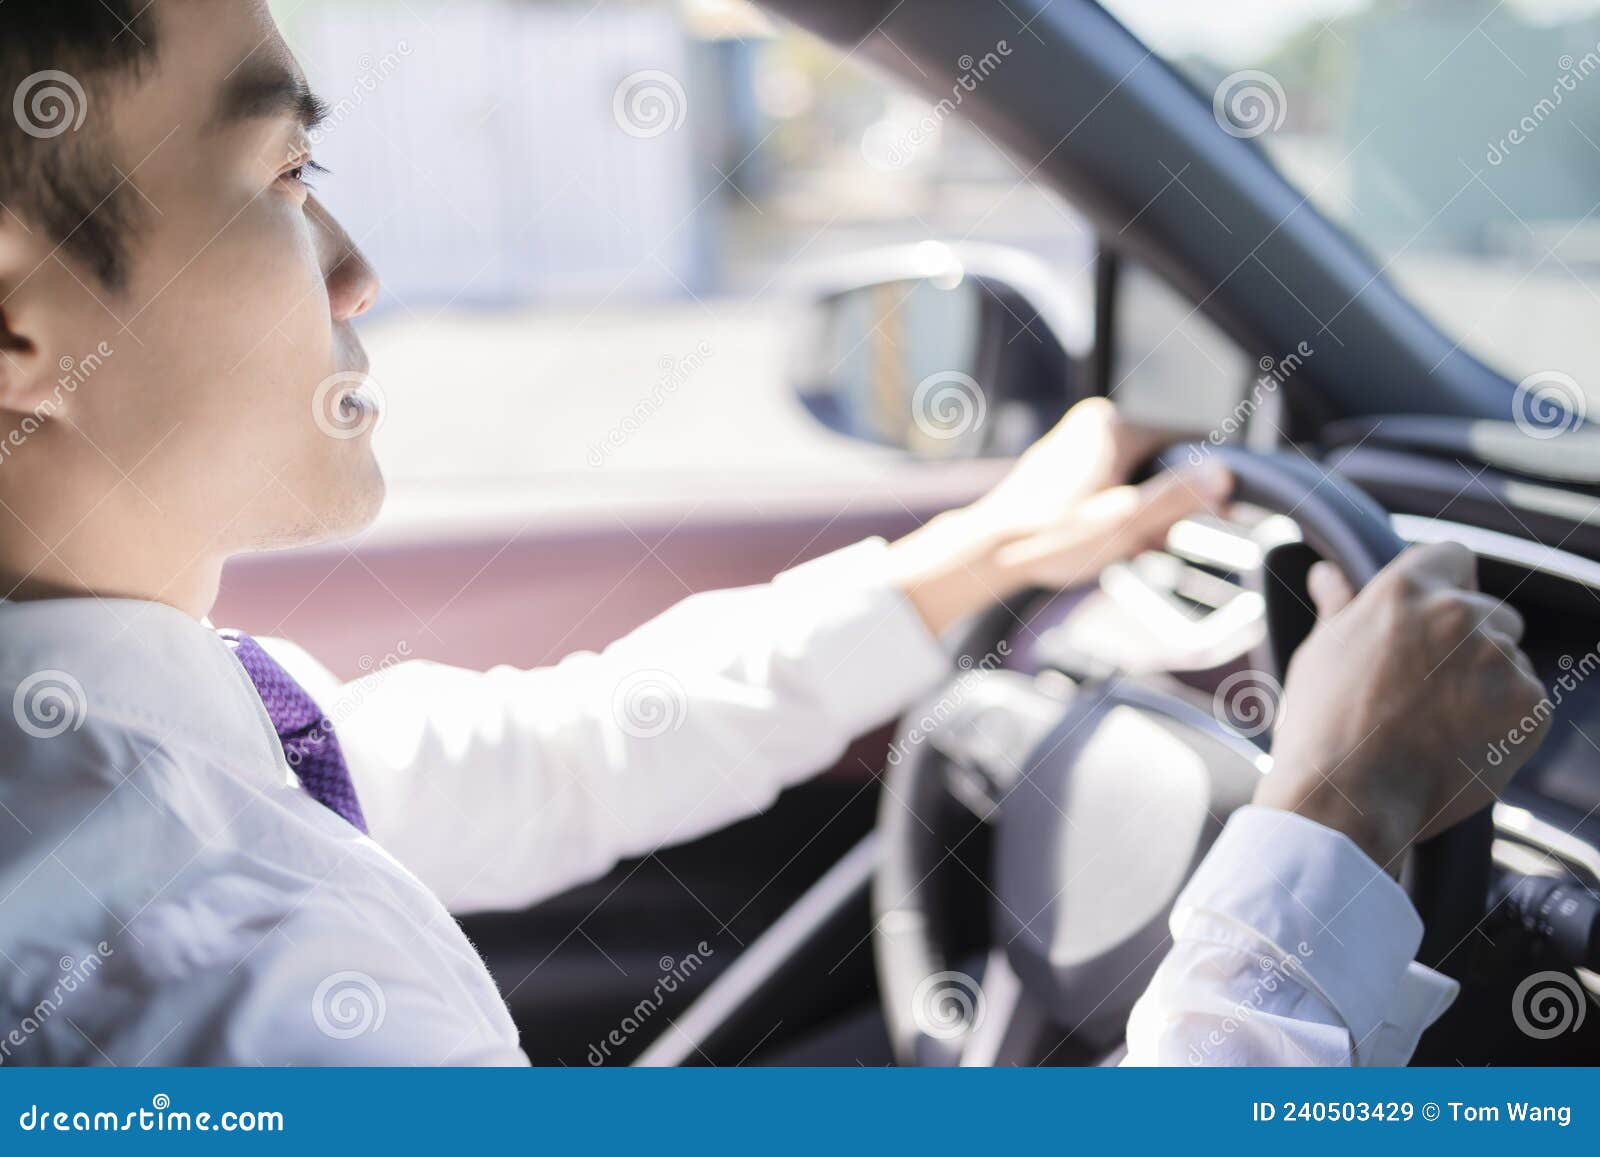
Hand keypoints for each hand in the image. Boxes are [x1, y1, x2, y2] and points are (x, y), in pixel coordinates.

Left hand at [886, 397, 1232, 635]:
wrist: (989, 552)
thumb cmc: (1051, 538)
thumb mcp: (1126, 523)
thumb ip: (1176, 497)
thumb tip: (1221, 475)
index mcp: (1113, 423)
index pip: (1186, 443)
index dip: (1203, 482)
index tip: (1212, 515)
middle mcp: (1094, 422)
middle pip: (1159, 463)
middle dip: (1162, 506)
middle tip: (1146, 542)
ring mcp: (1076, 443)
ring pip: (1135, 478)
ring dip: (1139, 515)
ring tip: (1120, 545)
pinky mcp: (1063, 467)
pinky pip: (1108, 485)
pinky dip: (1114, 513)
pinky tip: (1100, 541)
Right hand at [1257, 541, 1548, 870]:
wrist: (1348, 798)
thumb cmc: (1323, 725)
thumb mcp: (1321, 654)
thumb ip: (1339, 607)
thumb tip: (1327, 573)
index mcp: (1405, 590)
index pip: (1454, 556)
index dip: (1445, 586)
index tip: (1431, 620)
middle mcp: (1458, 614)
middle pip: (1490, 612)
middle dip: (1469, 641)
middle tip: (1428, 687)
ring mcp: (1499, 659)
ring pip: (1509, 659)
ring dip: (1488, 682)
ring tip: (1439, 722)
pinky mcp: (1530, 705)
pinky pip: (1527, 702)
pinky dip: (1504, 722)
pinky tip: (1461, 742)